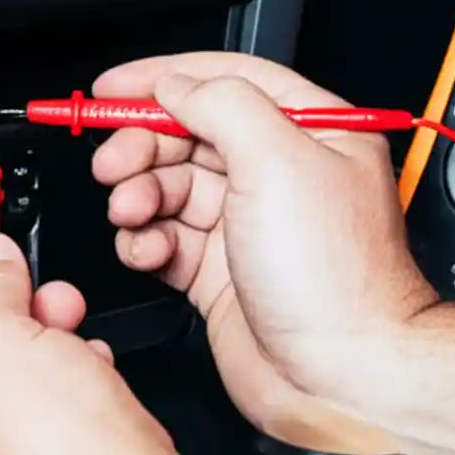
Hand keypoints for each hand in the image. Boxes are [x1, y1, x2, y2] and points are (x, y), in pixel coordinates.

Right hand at [91, 53, 436, 430]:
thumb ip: (221, 105)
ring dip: (138, 195)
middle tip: (113, 163)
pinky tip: (147, 250)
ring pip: (168, 187)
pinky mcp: (218, 272)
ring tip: (132, 212)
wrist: (342, 377)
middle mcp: (276, 173)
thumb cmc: (339, 281)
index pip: (225, 79)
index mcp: (308, 131)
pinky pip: (164, 239)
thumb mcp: (279, 161)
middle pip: (186, 134)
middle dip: (141, 144)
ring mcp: (245, 224)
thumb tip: (175, 85)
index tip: (112, 86)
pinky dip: (144, 241)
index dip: (163, 77)